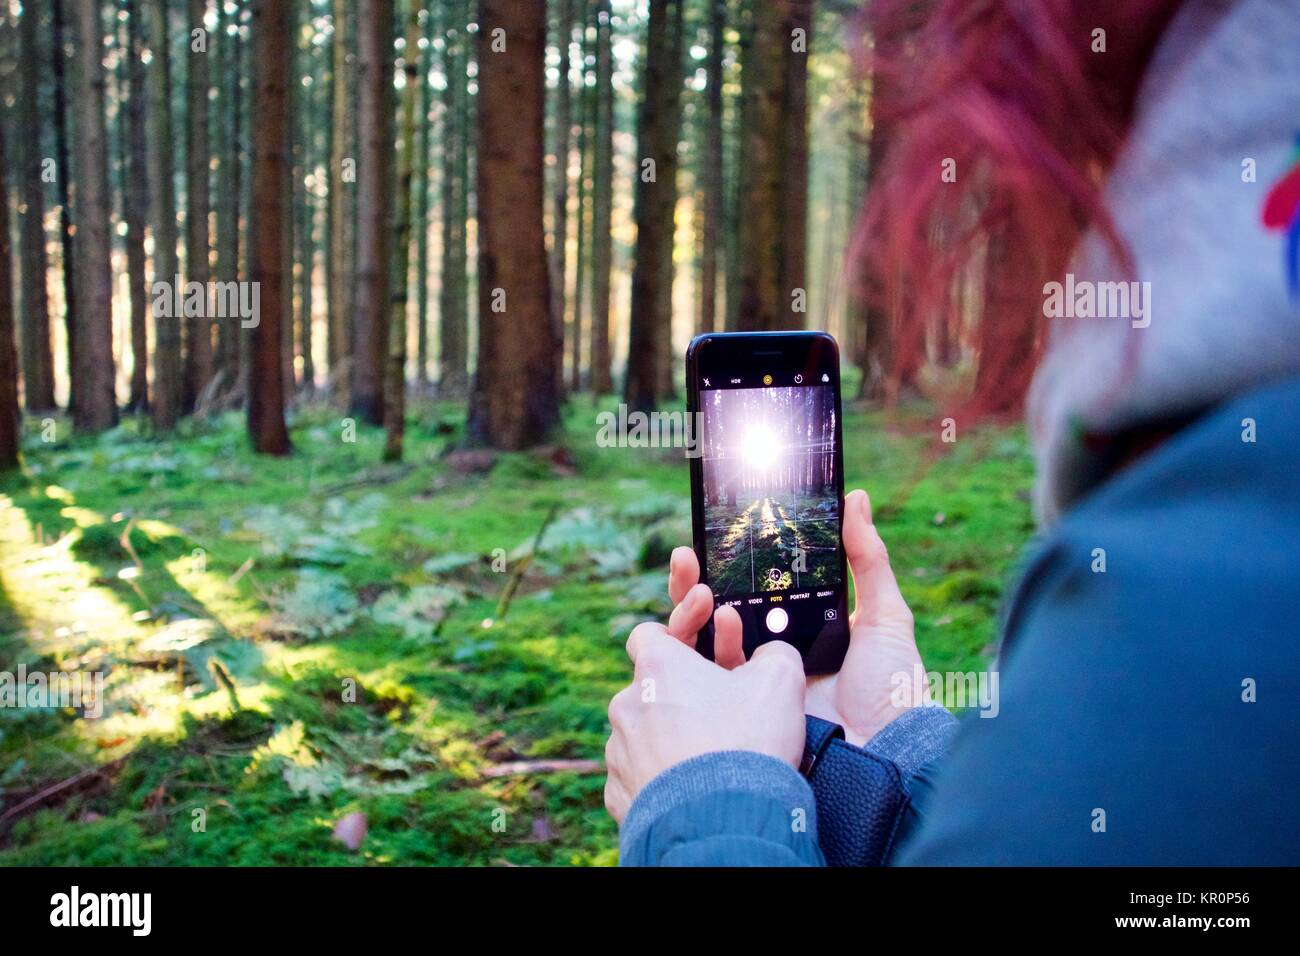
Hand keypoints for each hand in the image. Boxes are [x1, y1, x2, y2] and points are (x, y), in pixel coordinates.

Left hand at [603, 622, 805, 822]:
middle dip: (685, 692)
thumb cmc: (747, 745)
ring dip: (674, 734)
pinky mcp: (622, 792)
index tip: (699, 642)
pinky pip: (643, 774)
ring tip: (713, 751)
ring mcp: (621, 751)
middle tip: (723, 704)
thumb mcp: (780, 680)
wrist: (723, 823)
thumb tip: (771, 655)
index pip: (649, 633)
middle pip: (654, 687)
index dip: (678, 634)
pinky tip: (695, 783)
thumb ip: (774, 654)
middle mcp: (628, 704)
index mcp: (658, 667)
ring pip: (647, 732)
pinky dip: (665, 775)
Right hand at [664, 489, 926, 746]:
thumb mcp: (884, 614)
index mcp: (799, 627)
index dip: (730, 564)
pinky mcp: (740, 708)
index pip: (755, 588)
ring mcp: (751, 682)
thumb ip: (869, 557)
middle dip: (695, 581)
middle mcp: (770, 653)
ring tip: (700, 588)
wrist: (886, 750)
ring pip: (706, 639)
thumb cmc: (891, 685)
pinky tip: (712, 619)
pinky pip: (710, 675)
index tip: (712, 536)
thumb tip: (857, 497)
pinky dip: (705, 646)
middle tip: (686, 555)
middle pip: (720, 610)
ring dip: (695, 608)